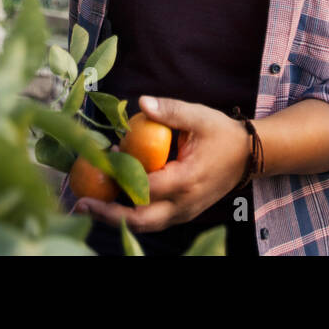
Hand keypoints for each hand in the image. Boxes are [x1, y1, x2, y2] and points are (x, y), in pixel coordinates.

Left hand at [72, 95, 250, 232]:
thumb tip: (142, 103)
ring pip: (145, 226)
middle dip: (108, 214)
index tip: (99, 164)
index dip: (121, 178)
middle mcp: (185, 203)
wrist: (249, 156)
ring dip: (116, 218)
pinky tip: (112, 200)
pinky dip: (130, 215)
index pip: (146, 188)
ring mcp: (184, 213)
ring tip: (89, 205)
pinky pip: (152, 221)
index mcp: (187, 179)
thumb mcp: (199, 116)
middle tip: (80, 203)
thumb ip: (170, 110)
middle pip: (141, 220)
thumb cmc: (222, 134)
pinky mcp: (182, 214)